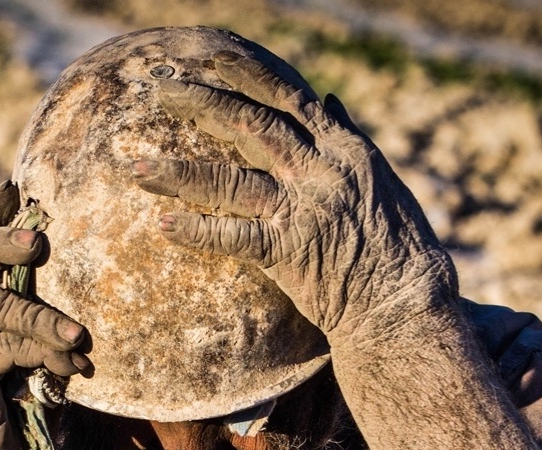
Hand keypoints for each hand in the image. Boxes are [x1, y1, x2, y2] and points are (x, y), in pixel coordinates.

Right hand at [0, 181, 89, 449]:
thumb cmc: (14, 417)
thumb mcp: (34, 363)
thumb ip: (44, 331)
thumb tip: (88, 310)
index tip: (15, 185)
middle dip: (3, 240)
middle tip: (39, 237)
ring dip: (42, 317)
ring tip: (77, 337)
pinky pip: (7, 348)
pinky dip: (44, 356)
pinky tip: (71, 372)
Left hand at [133, 51, 454, 339]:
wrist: (404, 301)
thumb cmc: (397, 244)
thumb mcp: (380, 179)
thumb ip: (347, 138)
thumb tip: (328, 101)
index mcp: (342, 147)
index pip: (287, 97)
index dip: (247, 73)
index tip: (213, 56)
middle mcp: (320, 169)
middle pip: (248, 123)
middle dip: (200, 102)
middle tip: (160, 89)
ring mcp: (302, 209)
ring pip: (228, 179)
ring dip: (178, 172)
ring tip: (137, 168)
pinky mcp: (288, 252)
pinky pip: (232, 236)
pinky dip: (195, 230)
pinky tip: (163, 225)